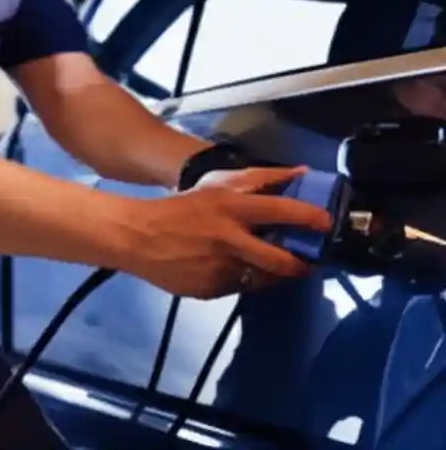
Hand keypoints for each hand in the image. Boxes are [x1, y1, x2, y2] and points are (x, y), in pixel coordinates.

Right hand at [120, 166, 331, 298]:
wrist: (136, 237)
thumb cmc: (179, 208)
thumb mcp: (215, 187)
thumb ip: (259, 180)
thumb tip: (301, 173)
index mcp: (230, 209)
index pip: (280, 211)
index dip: (309, 218)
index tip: (326, 224)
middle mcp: (229, 240)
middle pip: (281, 260)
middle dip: (301, 264)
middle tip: (308, 262)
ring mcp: (220, 269)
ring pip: (263, 279)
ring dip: (272, 273)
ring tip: (272, 265)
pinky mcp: (211, 290)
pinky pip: (239, 288)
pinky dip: (243, 279)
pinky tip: (234, 270)